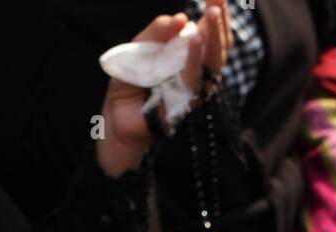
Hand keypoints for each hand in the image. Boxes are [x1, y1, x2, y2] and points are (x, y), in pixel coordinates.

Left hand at [97, 3, 232, 177]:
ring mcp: (192, 92)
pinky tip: (194, 41)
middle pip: (217, 49)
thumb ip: (157, 32)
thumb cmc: (131, 83)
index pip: (210, 35)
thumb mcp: (140, 47)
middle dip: (219, 23)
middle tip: (217, 1)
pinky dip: (193, 61)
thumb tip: (181, 18)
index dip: (216, 14)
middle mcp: (197, 75)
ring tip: (211, 14)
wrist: (116, 116)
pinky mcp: (183, 106)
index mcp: (189, 58)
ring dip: (212, 39)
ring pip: (211, 65)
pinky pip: (192, 82)